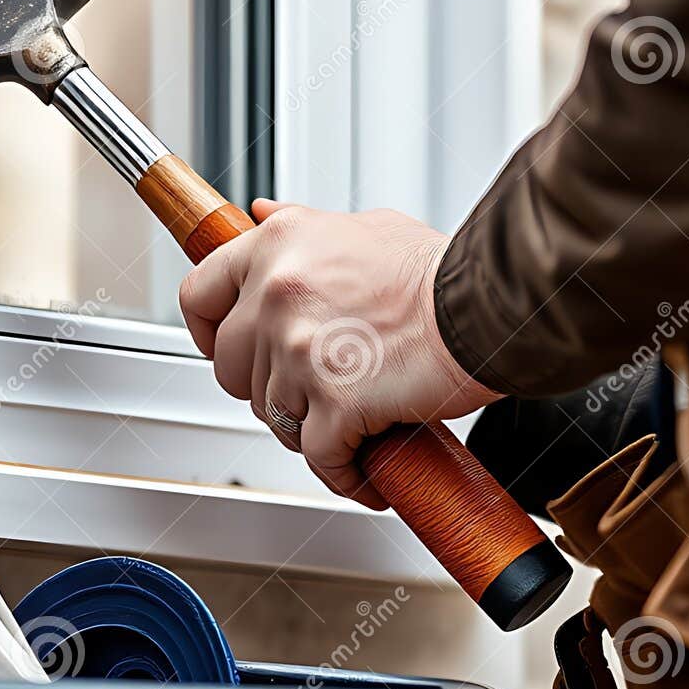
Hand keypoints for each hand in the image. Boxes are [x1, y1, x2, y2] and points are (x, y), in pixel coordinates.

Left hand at [178, 200, 499, 506]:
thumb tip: (258, 216)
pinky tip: (368, 470)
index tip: (220, 346)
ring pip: (273, 416)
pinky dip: (345, 472)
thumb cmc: (439, 276)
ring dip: (309, 430)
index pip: (199, 293)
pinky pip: (320, 456)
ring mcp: (301, 350)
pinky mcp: (335, 401)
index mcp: (279, 247)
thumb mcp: (364, 228)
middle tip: (308, 391)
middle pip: (231, 368)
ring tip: (350, 426)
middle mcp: (279, 294)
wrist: (490, 308)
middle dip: (265, 388)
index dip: (206, 331)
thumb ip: (302, 226)